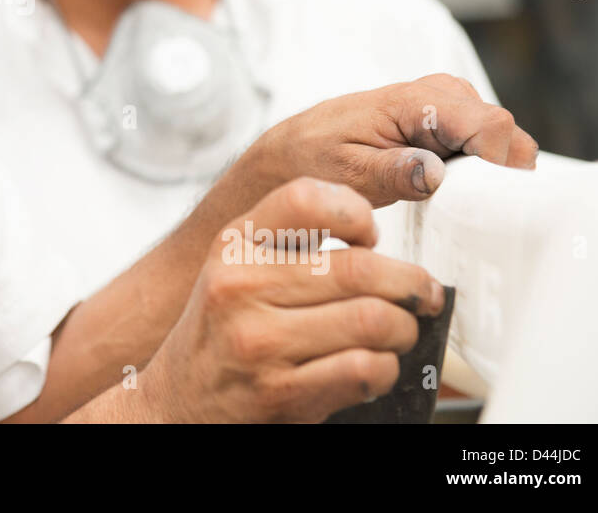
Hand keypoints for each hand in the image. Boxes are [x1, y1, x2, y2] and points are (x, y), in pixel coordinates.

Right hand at [141, 178, 443, 422]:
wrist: (177, 399)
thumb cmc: (220, 330)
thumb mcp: (234, 268)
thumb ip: (288, 243)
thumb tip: (375, 242)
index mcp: (234, 244)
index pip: (306, 199)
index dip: (356, 213)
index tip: (370, 238)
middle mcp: (241, 287)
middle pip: (360, 268)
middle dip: (410, 284)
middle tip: (420, 296)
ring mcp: (258, 342)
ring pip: (373, 320)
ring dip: (403, 330)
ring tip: (397, 333)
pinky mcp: (279, 392)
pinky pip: (364, 369)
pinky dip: (385, 370)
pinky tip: (373, 367)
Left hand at [245, 73, 537, 207]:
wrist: (294, 148)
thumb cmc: (315, 158)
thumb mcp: (348, 173)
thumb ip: (393, 172)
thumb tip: (437, 174)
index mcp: (414, 102)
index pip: (490, 124)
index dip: (500, 164)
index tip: (485, 200)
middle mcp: (439, 93)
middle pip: (504, 131)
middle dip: (497, 171)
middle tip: (467, 206)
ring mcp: (447, 104)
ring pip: (500, 138)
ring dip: (486, 171)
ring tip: (452, 198)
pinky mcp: (448, 121)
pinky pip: (484, 142)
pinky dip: (477, 168)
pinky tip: (452, 190)